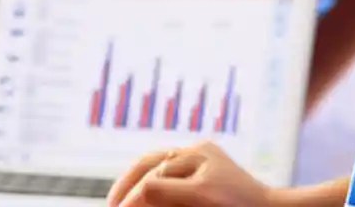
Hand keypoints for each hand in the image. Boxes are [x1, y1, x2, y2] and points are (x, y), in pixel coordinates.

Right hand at [107, 142, 271, 206]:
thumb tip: (138, 194)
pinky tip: (147, 198)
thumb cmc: (243, 205)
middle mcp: (199, 156)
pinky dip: (156, 190)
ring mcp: (203, 168)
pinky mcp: (208, 184)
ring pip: (159, 172)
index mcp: (198, 153)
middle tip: (111, 205)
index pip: (153, 174)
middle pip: (151, 166)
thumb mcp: (201, 195)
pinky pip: (171, 180)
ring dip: (138, 187)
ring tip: (121, 202)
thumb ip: (166, 190)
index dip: (132, 194)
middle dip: (128, 185)